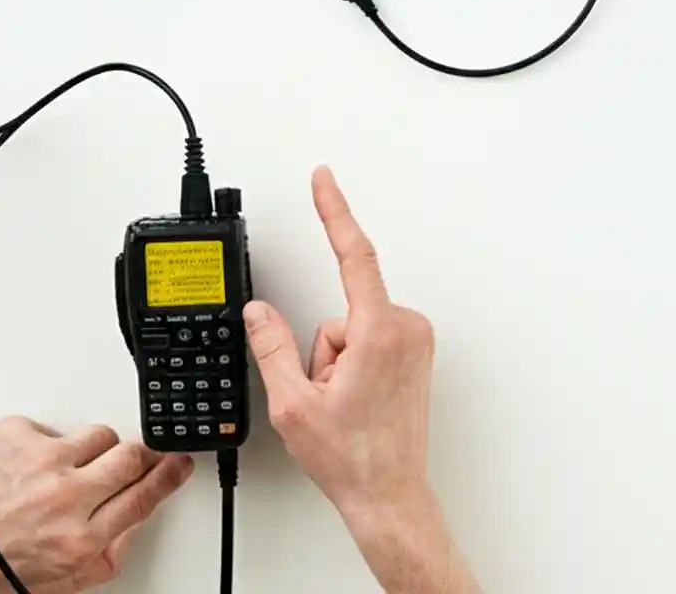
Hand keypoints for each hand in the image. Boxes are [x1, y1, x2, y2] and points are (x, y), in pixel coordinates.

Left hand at [0, 417, 192, 593]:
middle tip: (142, 452)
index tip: (178, 462)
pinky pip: (51, 428)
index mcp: (84, 540)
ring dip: (92, 449)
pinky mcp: (15, 434)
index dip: (169, 475)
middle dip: (143, 453)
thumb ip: (106, 553)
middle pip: (132, 456)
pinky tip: (25, 464)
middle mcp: (67, 498)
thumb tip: (132, 521)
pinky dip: (43, 444)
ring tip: (71, 465)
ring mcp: (41, 461)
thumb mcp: (58, 581)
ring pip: (97, 435)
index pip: (146, 495)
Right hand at [244, 167, 477, 592]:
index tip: (324, 180)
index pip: (353, 255)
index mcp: (378, 334)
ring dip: (339, 361)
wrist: (388, 494)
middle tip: (329, 395)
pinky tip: (359, 399)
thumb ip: (270, 346)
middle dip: (323, 350)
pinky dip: (356, 364)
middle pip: (340, 312)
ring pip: (352, 327)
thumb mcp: (292, 403)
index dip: (333, 211)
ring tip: (346, 402)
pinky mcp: (416, 353)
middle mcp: (405, 330)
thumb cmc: (351, 458)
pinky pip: (370, 339)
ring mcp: (415, 342)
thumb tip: (259, 312)